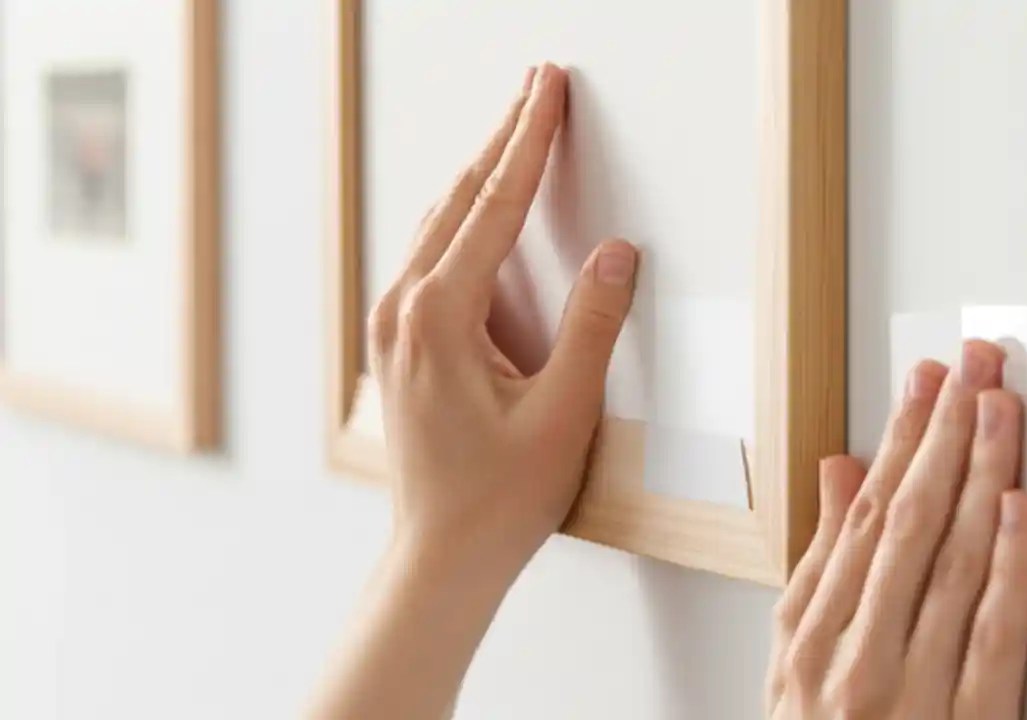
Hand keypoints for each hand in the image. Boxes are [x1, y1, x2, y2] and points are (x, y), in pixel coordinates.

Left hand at [367, 63, 636, 574]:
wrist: (443, 555)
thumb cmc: (498, 497)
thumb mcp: (563, 412)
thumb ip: (591, 325)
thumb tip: (617, 253)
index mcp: (439, 316)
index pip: (494, 205)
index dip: (529, 141)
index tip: (548, 89)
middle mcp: (403, 309)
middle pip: (459, 199)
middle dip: (504, 138)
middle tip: (538, 86)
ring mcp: (392, 325)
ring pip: (439, 223)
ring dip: (481, 174)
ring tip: (517, 131)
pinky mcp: (396, 342)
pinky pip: (428, 255)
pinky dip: (462, 217)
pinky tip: (478, 209)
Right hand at [766, 341, 1026, 718]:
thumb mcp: (794, 659)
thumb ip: (821, 562)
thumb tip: (842, 472)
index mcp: (806, 634)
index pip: (860, 515)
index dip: (898, 441)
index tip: (924, 384)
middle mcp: (850, 653)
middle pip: (905, 522)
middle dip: (941, 433)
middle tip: (972, 368)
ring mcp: (906, 689)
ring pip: (949, 561)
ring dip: (979, 476)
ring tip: (1000, 408)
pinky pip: (991, 635)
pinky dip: (1011, 566)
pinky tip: (1023, 509)